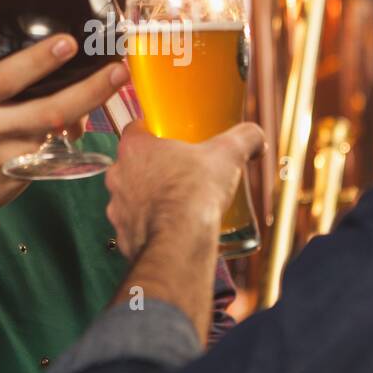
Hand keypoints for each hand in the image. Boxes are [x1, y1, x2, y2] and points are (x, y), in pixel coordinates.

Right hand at [0, 15, 129, 214]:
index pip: (5, 78)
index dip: (38, 61)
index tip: (69, 42)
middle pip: (46, 111)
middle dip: (88, 91)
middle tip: (118, 70)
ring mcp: (6, 155)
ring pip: (56, 133)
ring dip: (86, 111)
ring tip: (112, 84)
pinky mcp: (19, 176)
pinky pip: (53, 154)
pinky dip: (70, 135)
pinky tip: (84, 118)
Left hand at [103, 119, 266, 260]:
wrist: (180, 243)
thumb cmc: (196, 192)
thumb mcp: (228, 154)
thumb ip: (244, 137)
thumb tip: (256, 136)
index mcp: (134, 148)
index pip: (136, 129)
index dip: (155, 132)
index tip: (173, 138)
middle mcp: (118, 175)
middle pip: (134, 164)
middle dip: (156, 167)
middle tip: (182, 171)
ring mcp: (117, 208)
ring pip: (133, 196)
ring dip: (151, 198)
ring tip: (179, 203)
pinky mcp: (122, 235)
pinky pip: (136, 226)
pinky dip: (151, 227)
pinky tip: (173, 228)